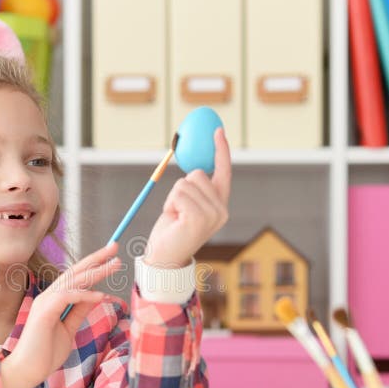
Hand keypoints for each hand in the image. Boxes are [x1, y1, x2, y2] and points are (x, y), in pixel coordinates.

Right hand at [0, 243, 120, 387]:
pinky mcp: (45, 311)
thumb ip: (79, 312)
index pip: (77, 278)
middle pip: (76, 272)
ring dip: (96, 271)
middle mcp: (49, 296)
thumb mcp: (69, 329)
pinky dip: (85, 294)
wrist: (27, 371)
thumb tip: (95, 296)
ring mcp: (45, 302)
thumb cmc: (45, 353)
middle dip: (96, 259)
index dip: (94, 266)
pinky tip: (101, 295)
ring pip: (73, 280)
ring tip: (115, 264)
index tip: (112, 259)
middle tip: (115, 246)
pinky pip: (68, 297)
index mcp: (55, 300)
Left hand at [145, 127, 231, 267]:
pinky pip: (179, 193)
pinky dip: (170, 203)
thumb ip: (194, 189)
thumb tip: (193, 166)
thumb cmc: (172, 230)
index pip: (224, 172)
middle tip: (177, 209)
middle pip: (198, 173)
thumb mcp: (185, 205)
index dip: (221, 150)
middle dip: (181, 187)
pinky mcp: (199, 218)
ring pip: (186, 182)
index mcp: (220, 205)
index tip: (217, 130)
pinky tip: (173, 218)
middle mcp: (222, 209)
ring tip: (175, 216)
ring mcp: (212, 214)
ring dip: (173, 197)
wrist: (165, 257)